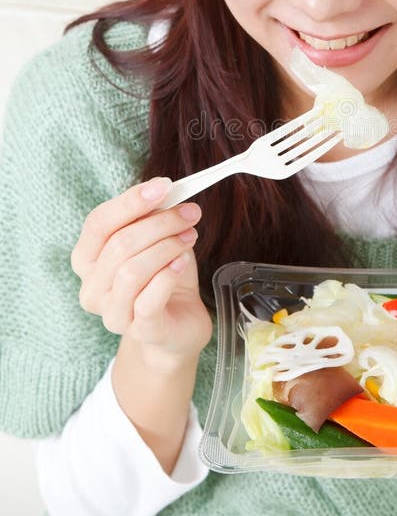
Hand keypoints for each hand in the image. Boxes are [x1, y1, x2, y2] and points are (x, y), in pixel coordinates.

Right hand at [71, 177, 211, 360]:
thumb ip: (151, 217)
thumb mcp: (155, 240)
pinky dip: (169, 274)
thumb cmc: (162, 276)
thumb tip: (164, 190)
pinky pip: (148, 299)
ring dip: (167, 246)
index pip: (98, 223)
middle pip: (119, 244)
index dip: (130, 201)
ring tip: (189, 237)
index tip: (164, 186)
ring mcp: (111, 313)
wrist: (179, 323)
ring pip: (131, 270)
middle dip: (160, 222)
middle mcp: (92, 287)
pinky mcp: (139, 330)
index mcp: (87, 258)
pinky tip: (183, 262)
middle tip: (189, 213)